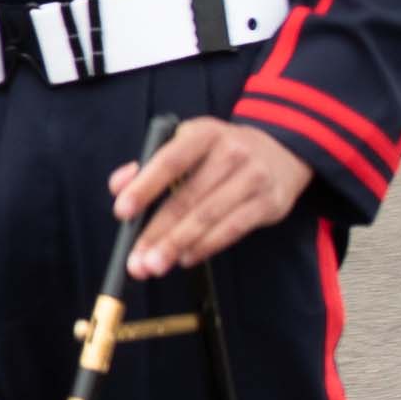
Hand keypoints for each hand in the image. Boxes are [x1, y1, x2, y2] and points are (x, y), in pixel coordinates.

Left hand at [108, 117, 314, 277]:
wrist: (282, 151)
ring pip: (209, 217)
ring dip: (177, 245)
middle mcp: (232, 152)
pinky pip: (232, 229)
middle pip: (187, 198)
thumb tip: (118, 186)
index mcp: (204, 133)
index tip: (122, 212)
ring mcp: (254, 178)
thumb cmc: (220, 152)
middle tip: (135, 260)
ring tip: (153, 266)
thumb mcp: (188, 144)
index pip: (171, 161)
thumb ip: (150, 163)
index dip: (145, 186)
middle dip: (157, 232)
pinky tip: (184, 258)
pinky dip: (205, 246)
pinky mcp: (269, 203)